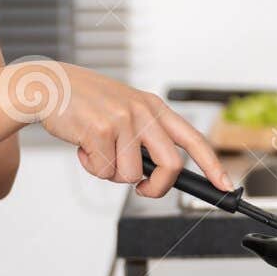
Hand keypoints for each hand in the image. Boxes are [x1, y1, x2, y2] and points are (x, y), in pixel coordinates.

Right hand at [0, 61, 230, 197]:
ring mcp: (123, 120)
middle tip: (143, 189)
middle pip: (172, 166)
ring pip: (132, 175)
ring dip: (112, 173)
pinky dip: (92, 167)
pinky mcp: (100, 130)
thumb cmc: (86, 103)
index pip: (194, 139)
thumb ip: (145, 136)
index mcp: (154, 107)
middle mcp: (144, 112)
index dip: (213, 165)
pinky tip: (83, 147)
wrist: (50, 86)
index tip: (226, 186)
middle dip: (157, 187)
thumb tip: (159, 176)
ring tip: (98, 152)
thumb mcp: (125, 110)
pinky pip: (104, 171)